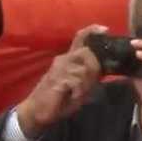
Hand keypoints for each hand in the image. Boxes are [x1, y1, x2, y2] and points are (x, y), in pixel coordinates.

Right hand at [16, 24, 105, 138]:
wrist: (36, 111)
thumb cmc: (58, 99)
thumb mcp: (79, 86)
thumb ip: (89, 75)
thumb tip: (104, 68)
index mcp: (68, 59)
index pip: (80, 38)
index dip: (93, 31)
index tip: (105, 29)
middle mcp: (63, 60)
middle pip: (86, 52)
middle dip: (94, 68)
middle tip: (90, 83)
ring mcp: (59, 69)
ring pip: (84, 69)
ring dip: (85, 84)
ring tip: (77, 93)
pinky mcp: (57, 79)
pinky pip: (77, 81)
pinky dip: (78, 92)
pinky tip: (71, 96)